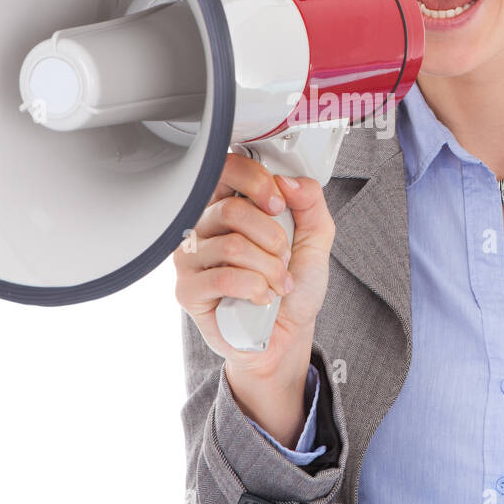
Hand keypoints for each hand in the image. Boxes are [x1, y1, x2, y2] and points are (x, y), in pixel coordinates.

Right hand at [173, 151, 335, 388]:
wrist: (287, 334)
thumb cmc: (292, 285)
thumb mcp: (315, 238)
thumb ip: (310, 202)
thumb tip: (288, 182)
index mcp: (227, 205)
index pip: (225, 170)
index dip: (256, 182)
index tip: (279, 204)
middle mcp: (203, 227)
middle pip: (230, 210)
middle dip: (272, 237)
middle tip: (283, 257)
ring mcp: (191, 258)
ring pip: (232, 246)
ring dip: (269, 268)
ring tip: (277, 282)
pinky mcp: (188, 290)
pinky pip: (225, 278)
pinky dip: (256, 289)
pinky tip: (262, 298)